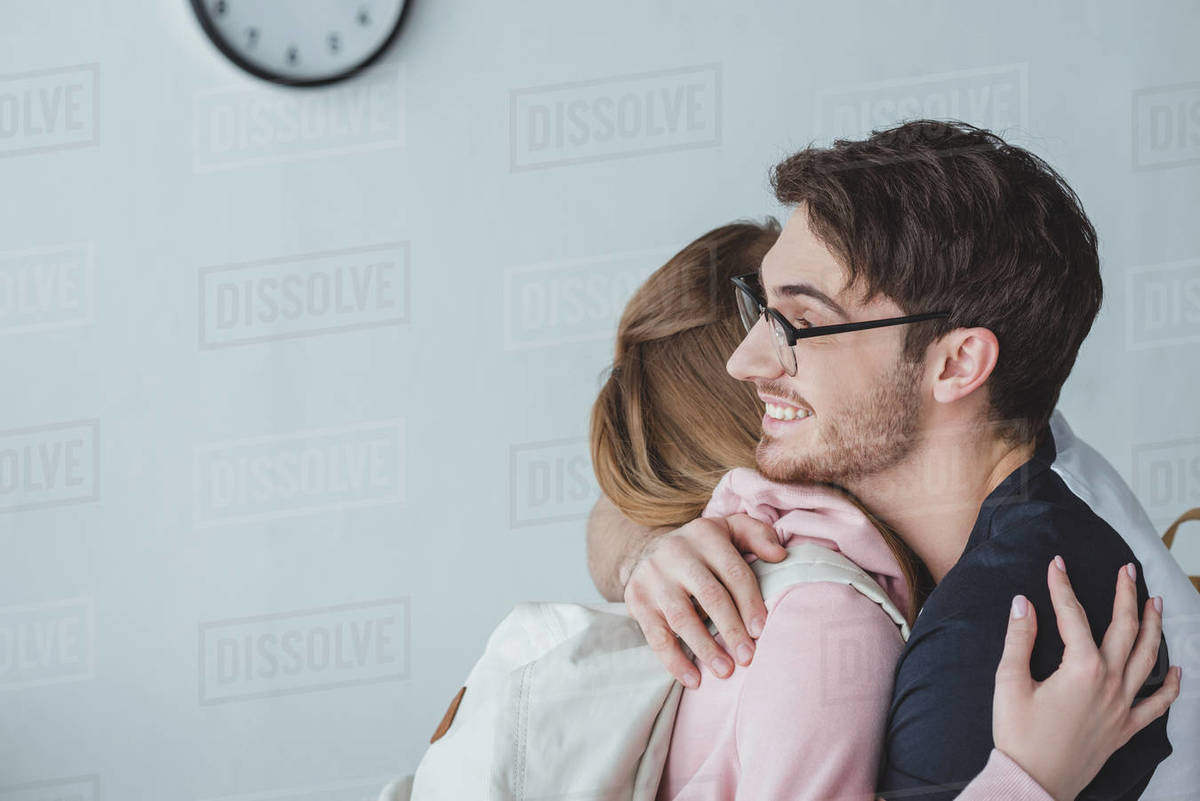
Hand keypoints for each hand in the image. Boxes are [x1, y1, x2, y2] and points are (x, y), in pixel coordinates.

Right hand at [622, 514, 786, 687]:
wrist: (645, 549)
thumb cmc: (701, 548)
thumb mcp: (729, 529)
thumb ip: (757, 535)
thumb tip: (779, 554)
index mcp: (705, 534)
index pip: (733, 572)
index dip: (749, 603)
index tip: (761, 631)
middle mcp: (676, 552)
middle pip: (710, 595)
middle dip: (731, 629)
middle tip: (748, 658)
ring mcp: (653, 576)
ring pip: (682, 617)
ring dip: (705, 648)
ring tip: (725, 671)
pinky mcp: (636, 598)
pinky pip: (656, 635)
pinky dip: (674, 661)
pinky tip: (694, 679)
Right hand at [992, 557, 1181, 800]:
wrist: (1033, 782)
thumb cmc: (1018, 734)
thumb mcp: (1009, 682)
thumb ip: (1019, 639)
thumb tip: (1023, 603)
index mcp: (1081, 669)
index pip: (1073, 616)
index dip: (1063, 587)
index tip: (1057, 564)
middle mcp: (1109, 683)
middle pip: (1125, 629)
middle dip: (1126, 595)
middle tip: (1128, 570)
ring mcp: (1122, 706)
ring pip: (1147, 658)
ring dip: (1154, 627)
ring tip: (1156, 603)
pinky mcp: (1125, 727)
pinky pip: (1157, 704)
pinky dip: (1171, 686)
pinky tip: (1177, 671)